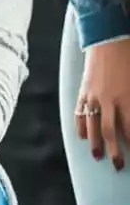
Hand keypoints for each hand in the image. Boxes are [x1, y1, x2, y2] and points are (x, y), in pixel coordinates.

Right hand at [76, 37, 129, 170]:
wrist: (108, 39)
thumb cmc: (129, 59)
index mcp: (126, 98)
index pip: (129, 129)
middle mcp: (108, 100)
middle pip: (109, 132)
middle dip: (114, 151)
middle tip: (117, 165)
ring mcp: (93, 95)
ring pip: (92, 124)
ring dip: (95, 143)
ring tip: (97, 156)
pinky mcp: (83, 90)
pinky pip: (80, 112)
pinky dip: (80, 126)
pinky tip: (82, 136)